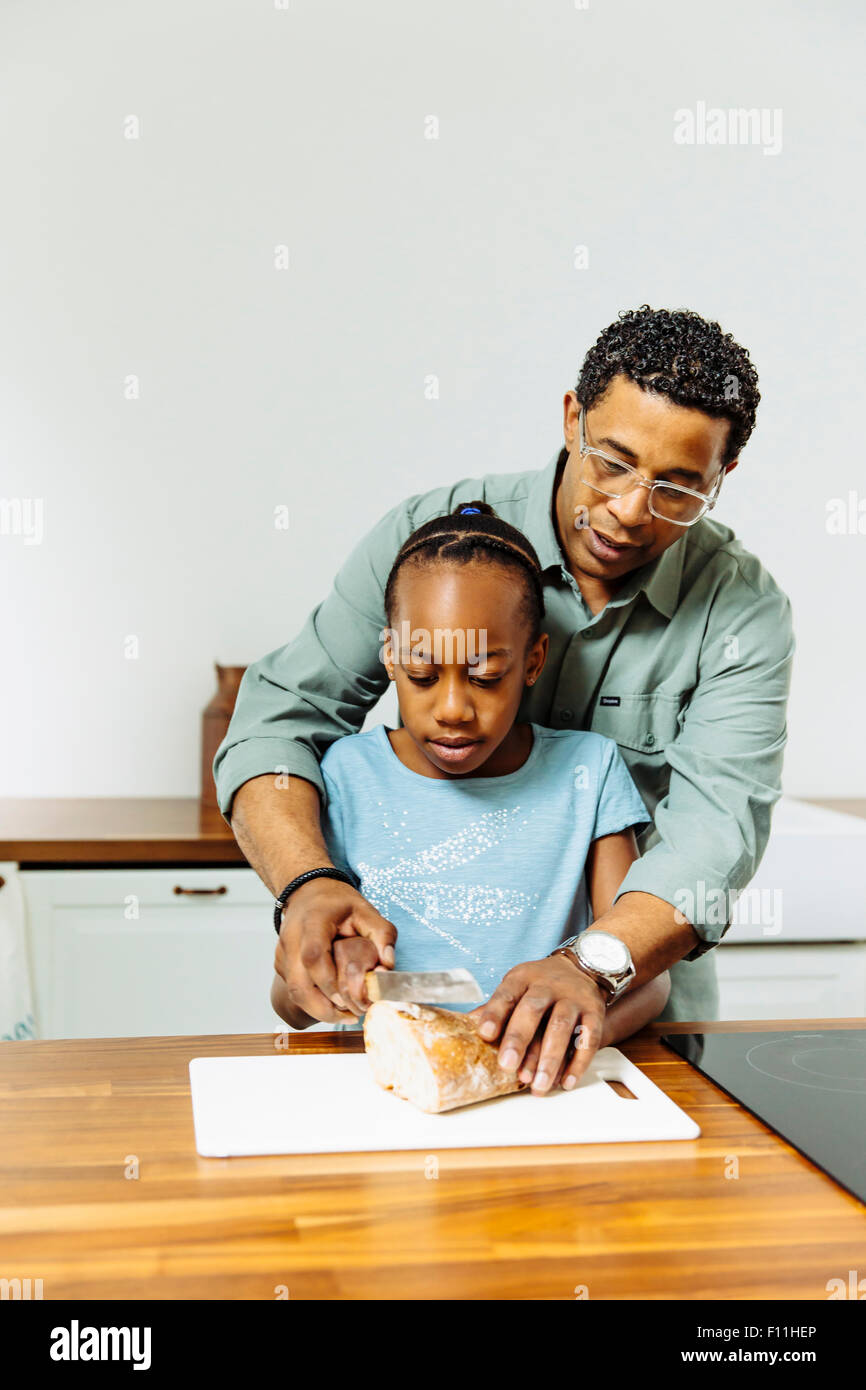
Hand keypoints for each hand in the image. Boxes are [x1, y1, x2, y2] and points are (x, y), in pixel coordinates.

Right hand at [275, 877, 395, 1023]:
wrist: (308, 893)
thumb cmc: (338, 903)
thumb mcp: (366, 910)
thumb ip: (382, 935)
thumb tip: (387, 967)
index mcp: (313, 922)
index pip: (313, 956)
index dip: (329, 982)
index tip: (348, 997)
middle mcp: (291, 939)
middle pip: (298, 984)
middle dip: (324, 1008)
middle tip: (351, 1016)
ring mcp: (283, 953)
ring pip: (294, 992)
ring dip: (318, 1010)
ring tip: (345, 1015)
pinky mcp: (281, 965)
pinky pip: (294, 990)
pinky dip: (313, 1002)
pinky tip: (333, 1004)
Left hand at [466, 955, 606, 1094]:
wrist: (581, 967)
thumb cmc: (539, 985)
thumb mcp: (517, 986)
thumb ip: (497, 1008)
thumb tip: (466, 1028)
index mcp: (523, 978)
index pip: (506, 993)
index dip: (495, 1013)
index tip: (484, 1034)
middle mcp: (548, 985)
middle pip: (532, 1010)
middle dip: (519, 1039)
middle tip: (508, 1066)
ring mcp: (573, 998)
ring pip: (561, 1027)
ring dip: (549, 1059)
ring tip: (538, 1086)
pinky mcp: (595, 1011)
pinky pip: (589, 1039)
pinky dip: (577, 1063)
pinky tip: (566, 1082)